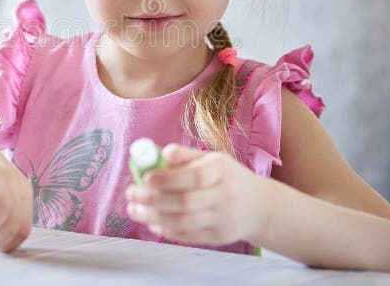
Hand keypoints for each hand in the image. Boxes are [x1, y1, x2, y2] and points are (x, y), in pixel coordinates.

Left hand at [125, 143, 268, 245]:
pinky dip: (166, 230)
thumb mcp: (213, 159)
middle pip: (186, 202)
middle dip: (153, 199)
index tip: (146, 178)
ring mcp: (223, 219)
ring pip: (184, 222)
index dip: (169, 179)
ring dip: (153, 216)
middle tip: (130, 194)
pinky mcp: (219, 237)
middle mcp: (225, 195)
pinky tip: (151, 221)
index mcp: (222, 170)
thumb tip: (160, 153)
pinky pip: (188, 236)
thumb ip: (186, 155)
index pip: (195, 176)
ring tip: (134, 209)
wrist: (259, 206)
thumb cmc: (227, 177)